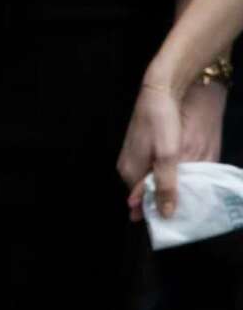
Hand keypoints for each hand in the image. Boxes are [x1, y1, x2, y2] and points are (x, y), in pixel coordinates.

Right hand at [117, 78, 225, 220]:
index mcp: (129, 170)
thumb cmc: (161, 122)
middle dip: (160, 199)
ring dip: (163, 187)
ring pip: (148, 179)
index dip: (157, 210)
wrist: (160, 89)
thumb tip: (165, 214)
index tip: (175, 220)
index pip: (141, 201)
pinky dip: (162, 174)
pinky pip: (150, 168)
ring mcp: (131, 154)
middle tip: (183, 207)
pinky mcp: (139, 146)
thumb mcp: (167, 156)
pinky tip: (176, 175)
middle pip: (144, 190)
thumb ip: (166, 186)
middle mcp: (126, 165)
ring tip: (183, 195)